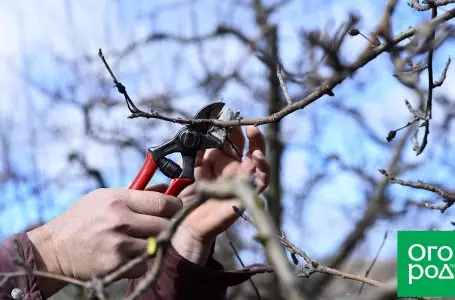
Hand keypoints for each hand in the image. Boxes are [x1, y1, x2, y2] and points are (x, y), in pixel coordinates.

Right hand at [27, 186, 181, 296]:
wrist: (54, 249)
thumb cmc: (82, 219)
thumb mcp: (105, 197)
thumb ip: (137, 193)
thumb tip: (166, 187)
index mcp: (118, 199)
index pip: (162, 202)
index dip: (176, 206)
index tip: (176, 209)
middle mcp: (120, 220)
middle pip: (165, 225)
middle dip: (168, 226)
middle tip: (162, 226)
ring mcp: (118, 244)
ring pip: (157, 245)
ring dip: (154, 244)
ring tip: (140, 240)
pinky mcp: (116, 264)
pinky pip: (143, 264)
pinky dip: (139, 262)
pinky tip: (127, 255)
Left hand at [172, 126, 269, 263]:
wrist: (188, 221)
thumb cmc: (189, 195)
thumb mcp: (190, 167)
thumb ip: (195, 150)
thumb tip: (198, 129)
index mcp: (220, 159)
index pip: (228, 138)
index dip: (228, 126)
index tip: (224, 113)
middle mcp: (233, 166)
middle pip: (245, 144)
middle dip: (243, 131)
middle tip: (238, 120)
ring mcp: (242, 179)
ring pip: (259, 158)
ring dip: (258, 143)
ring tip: (253, 131)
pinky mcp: (248, 193)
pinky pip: (262, 180)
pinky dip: (263, 167)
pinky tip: (257, 156)